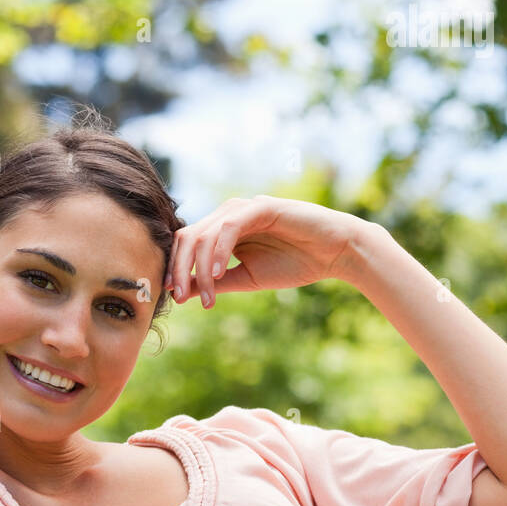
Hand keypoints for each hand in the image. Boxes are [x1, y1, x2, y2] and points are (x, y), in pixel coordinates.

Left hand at [165, 195, 366, 307]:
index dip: (174, 269)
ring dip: (200, 268)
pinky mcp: (262, 207)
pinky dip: (220, 250)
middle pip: (188, 237)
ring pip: (205, 234)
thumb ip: (215, 282)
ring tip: (206, 296)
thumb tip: (183, 291)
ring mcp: (244, 209)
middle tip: (180, 298)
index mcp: (222, 230)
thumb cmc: (293, 263)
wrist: (332, 253)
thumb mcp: (245, 279)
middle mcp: (228, 215)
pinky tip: (218, 273)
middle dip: (179, 269)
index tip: (173, 298)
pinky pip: (230, 226)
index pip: (186, 244)